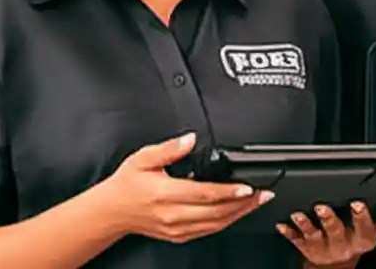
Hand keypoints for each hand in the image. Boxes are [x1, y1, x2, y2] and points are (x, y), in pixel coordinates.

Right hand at [100, 132, 273, 243]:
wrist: (112, 211)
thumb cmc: (127, 184)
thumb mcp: (143, 157)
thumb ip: (169, 148)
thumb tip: (190, 139)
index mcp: (164, 194)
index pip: (204, 194)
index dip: (229, 191)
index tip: (248, 187)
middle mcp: (172, 214)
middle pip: (216, 212)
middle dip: (243, 204)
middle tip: (263, 194)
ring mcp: (177, 229)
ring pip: (216, 225)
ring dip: (239, 214)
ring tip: (256, 202)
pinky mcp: (179, 236)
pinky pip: (208, 231)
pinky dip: (226, 222)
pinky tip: (237, 213)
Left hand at [278, 202, 375, 266]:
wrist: (336, 264)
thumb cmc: (357, 238)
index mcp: (362, 238)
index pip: (365, 227)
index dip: (362, 217)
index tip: (358, 203)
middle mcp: (342, 242)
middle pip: (336, 230)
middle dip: (330, 218)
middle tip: (323, 206)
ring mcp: (322, 245)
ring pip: (313, 234)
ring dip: (305, 224)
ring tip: (298, 213)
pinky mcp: (304, 246)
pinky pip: (294, 239)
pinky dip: (288, 231)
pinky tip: (282, 222)